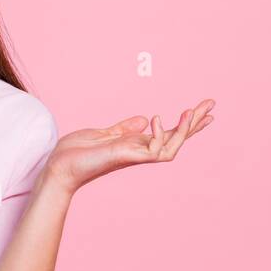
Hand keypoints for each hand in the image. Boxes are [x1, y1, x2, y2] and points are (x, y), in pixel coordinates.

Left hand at [45, 98, 214, 195]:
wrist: (59, 166)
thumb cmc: (78, 153)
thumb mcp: (104, 134)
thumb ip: (125, 128)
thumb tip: (144, 119)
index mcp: (136, 145)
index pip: (168, 133)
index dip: (187, 124)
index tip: (205, 110)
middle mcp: (139, 152)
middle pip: (176, 139)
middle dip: (194, 123)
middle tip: (211, 104)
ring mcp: (134, 157)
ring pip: (171, 147)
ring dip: (184, 130)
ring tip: (192, 112)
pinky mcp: (124, 157)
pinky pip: (151, 151)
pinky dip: (158, 135)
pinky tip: (157, 118)